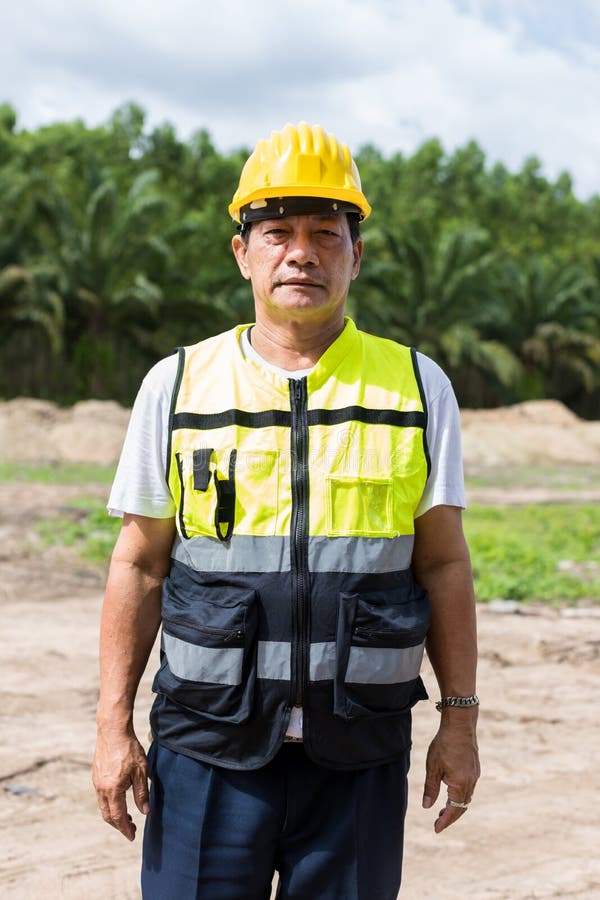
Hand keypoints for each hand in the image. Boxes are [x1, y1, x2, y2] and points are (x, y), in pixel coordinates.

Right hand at [92, 728, 149, 840]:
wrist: (112, 731)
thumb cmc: (129, 749)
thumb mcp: (141, 772)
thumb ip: (142, 793)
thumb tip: (145, 812)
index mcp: (113, 789)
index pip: (118, 817)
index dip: (125, 829)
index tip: (132, 836)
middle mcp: (101, 788)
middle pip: (108, 815)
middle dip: (119, 825)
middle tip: (131, 829)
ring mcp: (97, 782)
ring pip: (103, 806)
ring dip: (114, 815)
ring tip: (127, 817)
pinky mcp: (96, 775)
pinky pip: (101, 796)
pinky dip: (110, 804)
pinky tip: (119, 800)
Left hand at [422, 715, 479, 832]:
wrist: (460, 725)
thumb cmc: (444, 744)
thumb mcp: (433, 767)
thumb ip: (430, 788)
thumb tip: (427, 807)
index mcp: (460, 784)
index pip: (453, 810)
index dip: (445, 821)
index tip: (436, 829)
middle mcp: (471, 782)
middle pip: (462, 806)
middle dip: (450, 816)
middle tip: (438, 822)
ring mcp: (475, 775)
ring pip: (466, 798)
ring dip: (456, 806)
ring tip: (443, 810)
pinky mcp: (475, 769)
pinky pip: (469, 788)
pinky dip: (460, 795)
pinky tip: (451, 792)